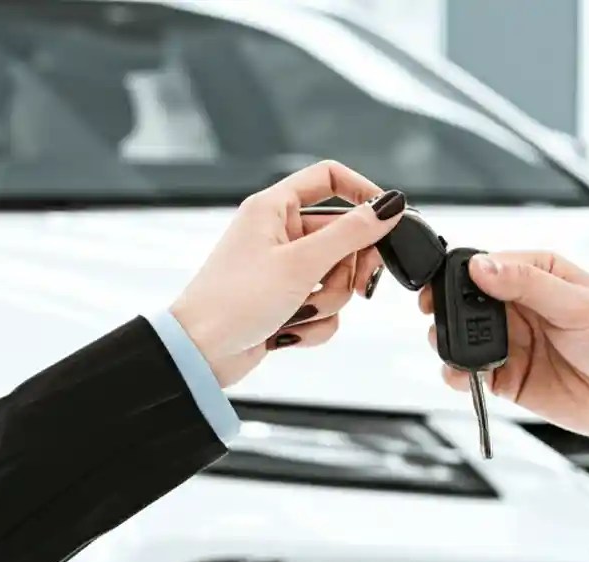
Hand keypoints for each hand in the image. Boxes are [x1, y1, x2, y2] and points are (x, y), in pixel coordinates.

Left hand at [172, 161, 404, 387]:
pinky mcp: (287, 301)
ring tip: (299, 312)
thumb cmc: (234, 302)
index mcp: (274, 208)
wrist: (200, 355)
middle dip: (347, 268)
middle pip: (342, 237)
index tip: (387, 217)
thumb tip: (389, 206)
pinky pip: (324, 306)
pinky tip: (288, 332)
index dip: (363, 192)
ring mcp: (284, 269)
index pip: (329, 178)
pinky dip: (314, 323)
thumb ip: (350, 234)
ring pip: (337, 277)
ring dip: (327, 301)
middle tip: (359, 285)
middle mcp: (279, 234)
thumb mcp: (300, 263)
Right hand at [419, 252, 588, 482]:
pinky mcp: (507, 376)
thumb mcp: (580, 306)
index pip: (489, 263)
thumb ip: (528, 285)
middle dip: (448, 309)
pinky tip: (461, 374)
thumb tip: (483, 266)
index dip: (463, 272)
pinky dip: (458, 373)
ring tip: (452, 349)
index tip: (447, 282)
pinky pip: (471, 372)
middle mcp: (521, 306)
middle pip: (467, 300)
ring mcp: (512, 341)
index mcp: (540, 274)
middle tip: (437, 316)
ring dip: (449, 341)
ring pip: (463, 336)